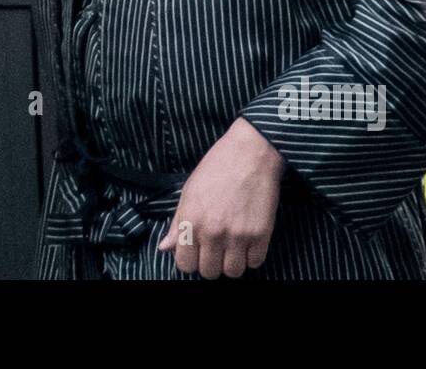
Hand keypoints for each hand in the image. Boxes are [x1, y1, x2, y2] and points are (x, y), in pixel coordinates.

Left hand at [157, 118, 283, 278]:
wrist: (250, 152)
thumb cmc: (217, 167)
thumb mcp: (189, 192)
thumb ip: (177, 224)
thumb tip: (164, 248)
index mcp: (190, 221)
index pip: (185, 265)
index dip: (191, 260)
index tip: (198, 251)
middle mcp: (212, 232)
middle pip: (209, 272)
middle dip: (212, 262)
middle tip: (218, 247)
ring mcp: (237, 235)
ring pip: (233, 272)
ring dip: (233, 262)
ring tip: (234, 245)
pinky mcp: (261, 234)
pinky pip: (255, 262)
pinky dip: (253, 255)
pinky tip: (249, 240)